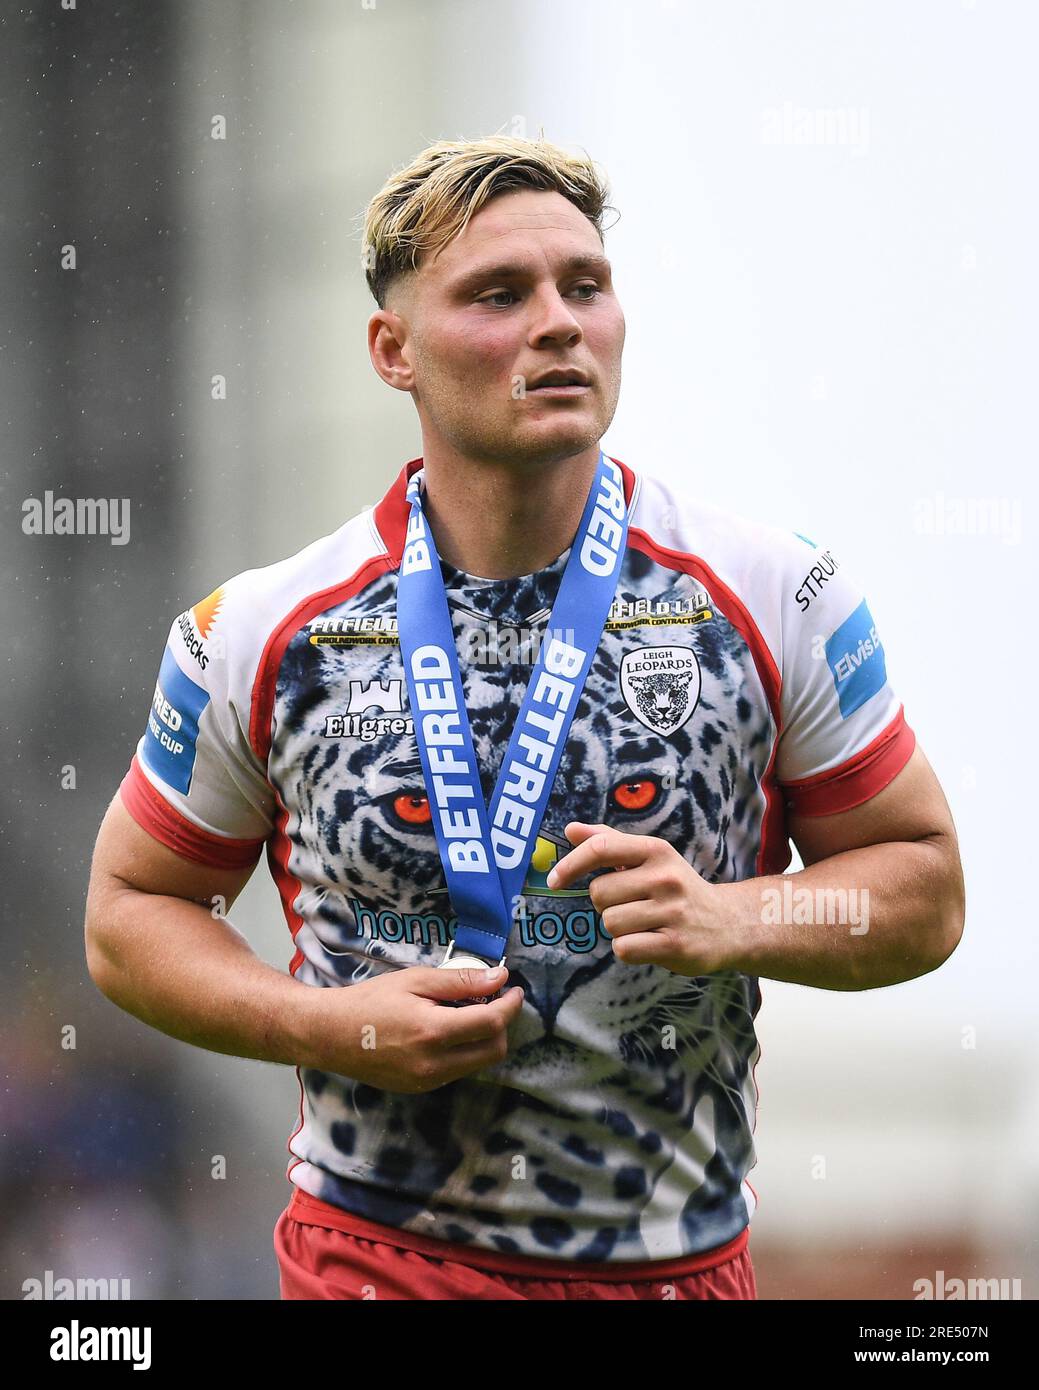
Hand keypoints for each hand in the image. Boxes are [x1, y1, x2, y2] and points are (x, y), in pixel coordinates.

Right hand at [302, 965, 523, 1092]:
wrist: (330, 1035)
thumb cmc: (370, 1001)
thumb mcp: (415, 980)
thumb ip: (459, 981)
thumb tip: (499, 979)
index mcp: (433, 1032)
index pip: (492, 1024)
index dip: (510, 1006)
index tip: (514, 990)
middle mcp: (434, 1064)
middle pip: (494, 1051)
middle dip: (501, 1025)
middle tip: (492, 1001)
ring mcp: (427, 1082)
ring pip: (478, 1064)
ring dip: (483, 1039)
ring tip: (466, 1013)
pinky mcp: (420, 1089)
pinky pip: (457, 1071)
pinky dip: (463, 1051)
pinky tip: (447, 1031)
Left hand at [545, 822, 733, 976]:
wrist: (728, 924)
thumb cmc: (678, 889)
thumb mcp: (651, 858)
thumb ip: (609, 842)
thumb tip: (571, 829)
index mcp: (656, 851)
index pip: (601, 848)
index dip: (570, 864)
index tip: (554, 880)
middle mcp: (665, 877)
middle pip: (599, 893)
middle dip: (606, 904)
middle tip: (632, 906)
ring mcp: (672, 912)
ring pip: (610, 923)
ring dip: (619, 929)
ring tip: (644, 924)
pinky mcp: (675, 945)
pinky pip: (624, 948)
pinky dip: (628, 949)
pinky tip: (649, 942)